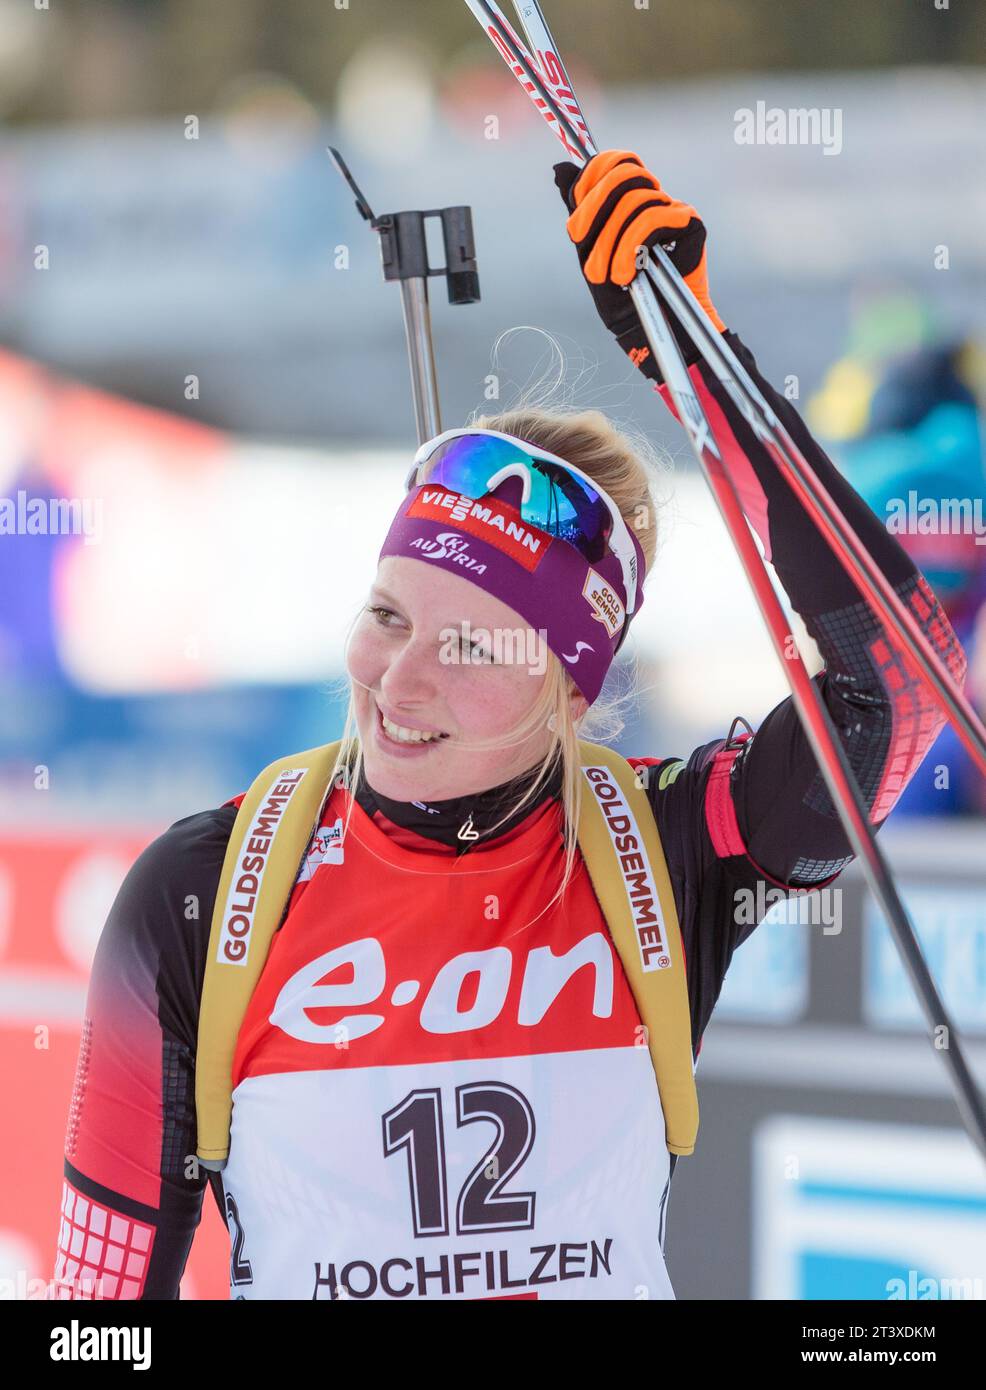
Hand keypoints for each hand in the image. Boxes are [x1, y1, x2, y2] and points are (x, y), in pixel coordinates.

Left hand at [554, 149, 724, 382]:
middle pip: (623, 173)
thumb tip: (560, 167)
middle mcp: (651, 197)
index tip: (574, 223)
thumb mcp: (588, 248)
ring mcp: (672, 207)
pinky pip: (653, 218)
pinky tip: (627, 274)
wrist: (646, 325)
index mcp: (626, 198)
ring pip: (635, 198)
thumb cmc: (616, 291)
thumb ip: (578, 207)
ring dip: (611, 241)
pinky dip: (632, 246)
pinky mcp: (689, 222)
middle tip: (579, 241)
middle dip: (594, 208)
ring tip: (608, 275)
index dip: (589, 179)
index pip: (612, 162)